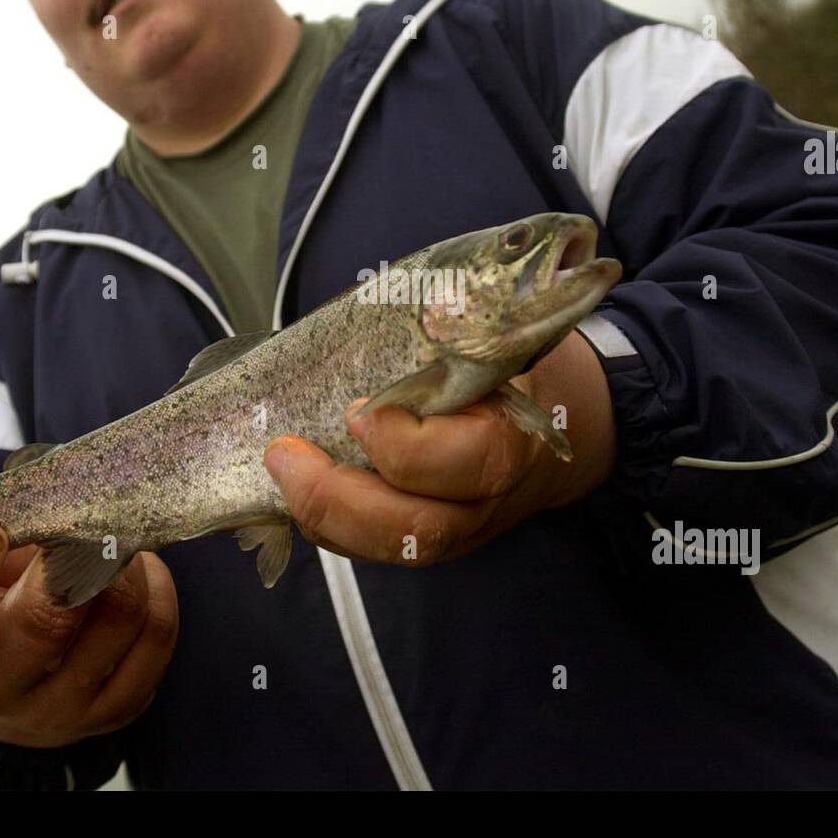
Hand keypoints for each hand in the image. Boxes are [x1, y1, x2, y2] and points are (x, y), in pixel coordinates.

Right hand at [0, 524, 178, 748]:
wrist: (17, 690)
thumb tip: (46, 496)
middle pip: (44, 625)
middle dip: (69, 560)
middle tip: (82, 520)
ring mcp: (62, 710)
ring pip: (116, 617)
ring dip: (124, 564)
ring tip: (114, 540)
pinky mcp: (119, 708)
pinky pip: (156, 633)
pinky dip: (156, 588)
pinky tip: (139, 571)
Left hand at [263, 330, 614, 565]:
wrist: (555, 422)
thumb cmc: (509, 363)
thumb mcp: (496, 333)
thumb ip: (460, 320)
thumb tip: (412, 288)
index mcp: (514, 440)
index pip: (471, 463)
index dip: (407, 447)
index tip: (359, 410)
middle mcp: (486, 499)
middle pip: (420, 529)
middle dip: (340, 498)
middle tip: (286, 454)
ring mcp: (457, 527)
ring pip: (390, 549)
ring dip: (323, 517)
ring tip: (282, 471)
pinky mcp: (425, 537)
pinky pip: (371, 548)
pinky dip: (327, 524)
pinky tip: (293, 490)